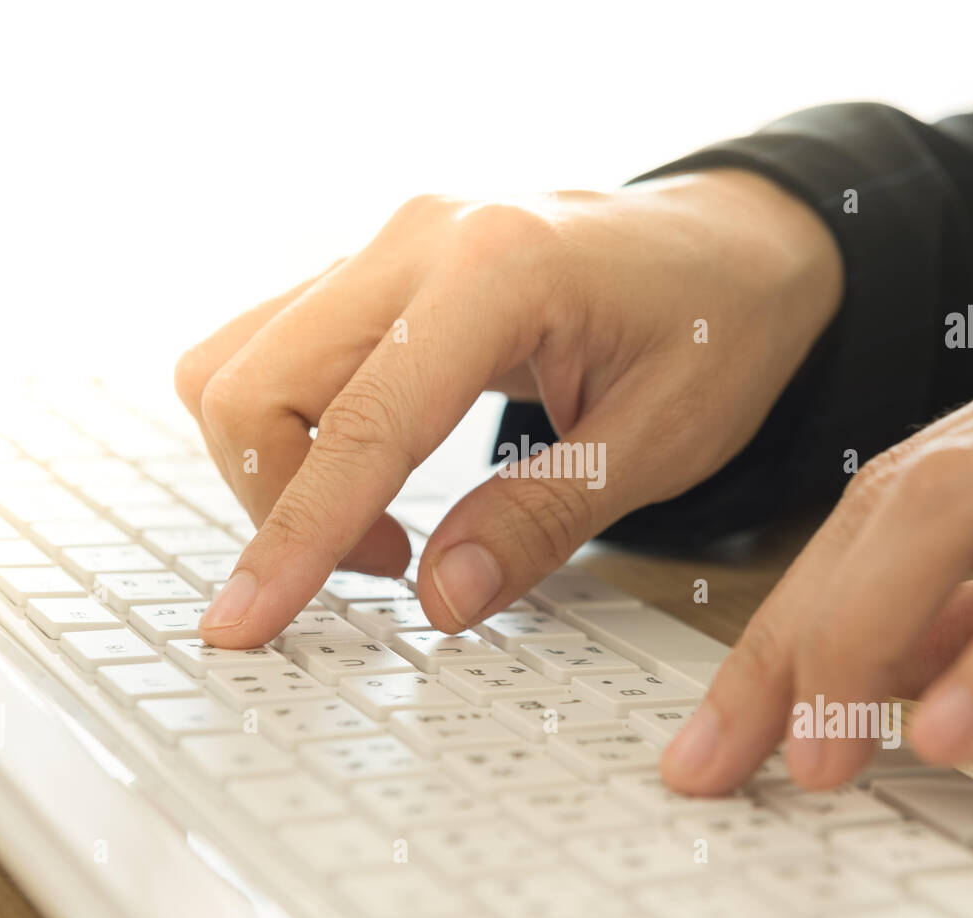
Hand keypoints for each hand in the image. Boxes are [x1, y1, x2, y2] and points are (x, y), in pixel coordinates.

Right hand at [174, 170, 843, 646]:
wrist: (731, 243)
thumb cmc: (719, 327)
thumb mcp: (661, 441)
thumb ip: (542, 520)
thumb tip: (439, 598)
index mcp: (500, 269)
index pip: (362, 421)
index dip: (297, 535)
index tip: (247, 622)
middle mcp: (420, 240)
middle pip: (254, 381)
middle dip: (278, 504)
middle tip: (384, 568)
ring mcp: (390, 248)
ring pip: (241, 360)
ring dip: (277, 467)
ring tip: (383, 530)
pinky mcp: (380, 272)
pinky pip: (279, 348)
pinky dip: (295, 431)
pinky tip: (372, 473)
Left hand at [662, 316, 972, 791]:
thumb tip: (876, 670)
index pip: (889, 495)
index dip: (792, 609)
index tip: (725, 716)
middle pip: (894, 496)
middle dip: (791, 635)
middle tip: (724, 750)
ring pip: (958, 503)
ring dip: (859, 638)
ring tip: (815, 750)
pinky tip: (941, 733)